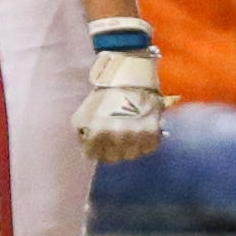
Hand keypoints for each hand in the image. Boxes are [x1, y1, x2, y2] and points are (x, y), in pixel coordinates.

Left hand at [73, 47, 170, 162]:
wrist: (130, 77)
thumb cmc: (106, 94)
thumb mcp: (85, 112)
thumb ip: (82, 132)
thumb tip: (85, 150)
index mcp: (98, 132)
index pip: (94, 155)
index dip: (95, 150)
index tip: (98, 145)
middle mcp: (117, 136)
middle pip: (113, 158)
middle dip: (111, 150)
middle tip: (113, 140)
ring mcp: (136, 136)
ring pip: (131, 155)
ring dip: (129, 147)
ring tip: (128, 134)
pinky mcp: (152, 133)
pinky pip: (148, 148)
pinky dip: (145, 143)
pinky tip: (140, 132)